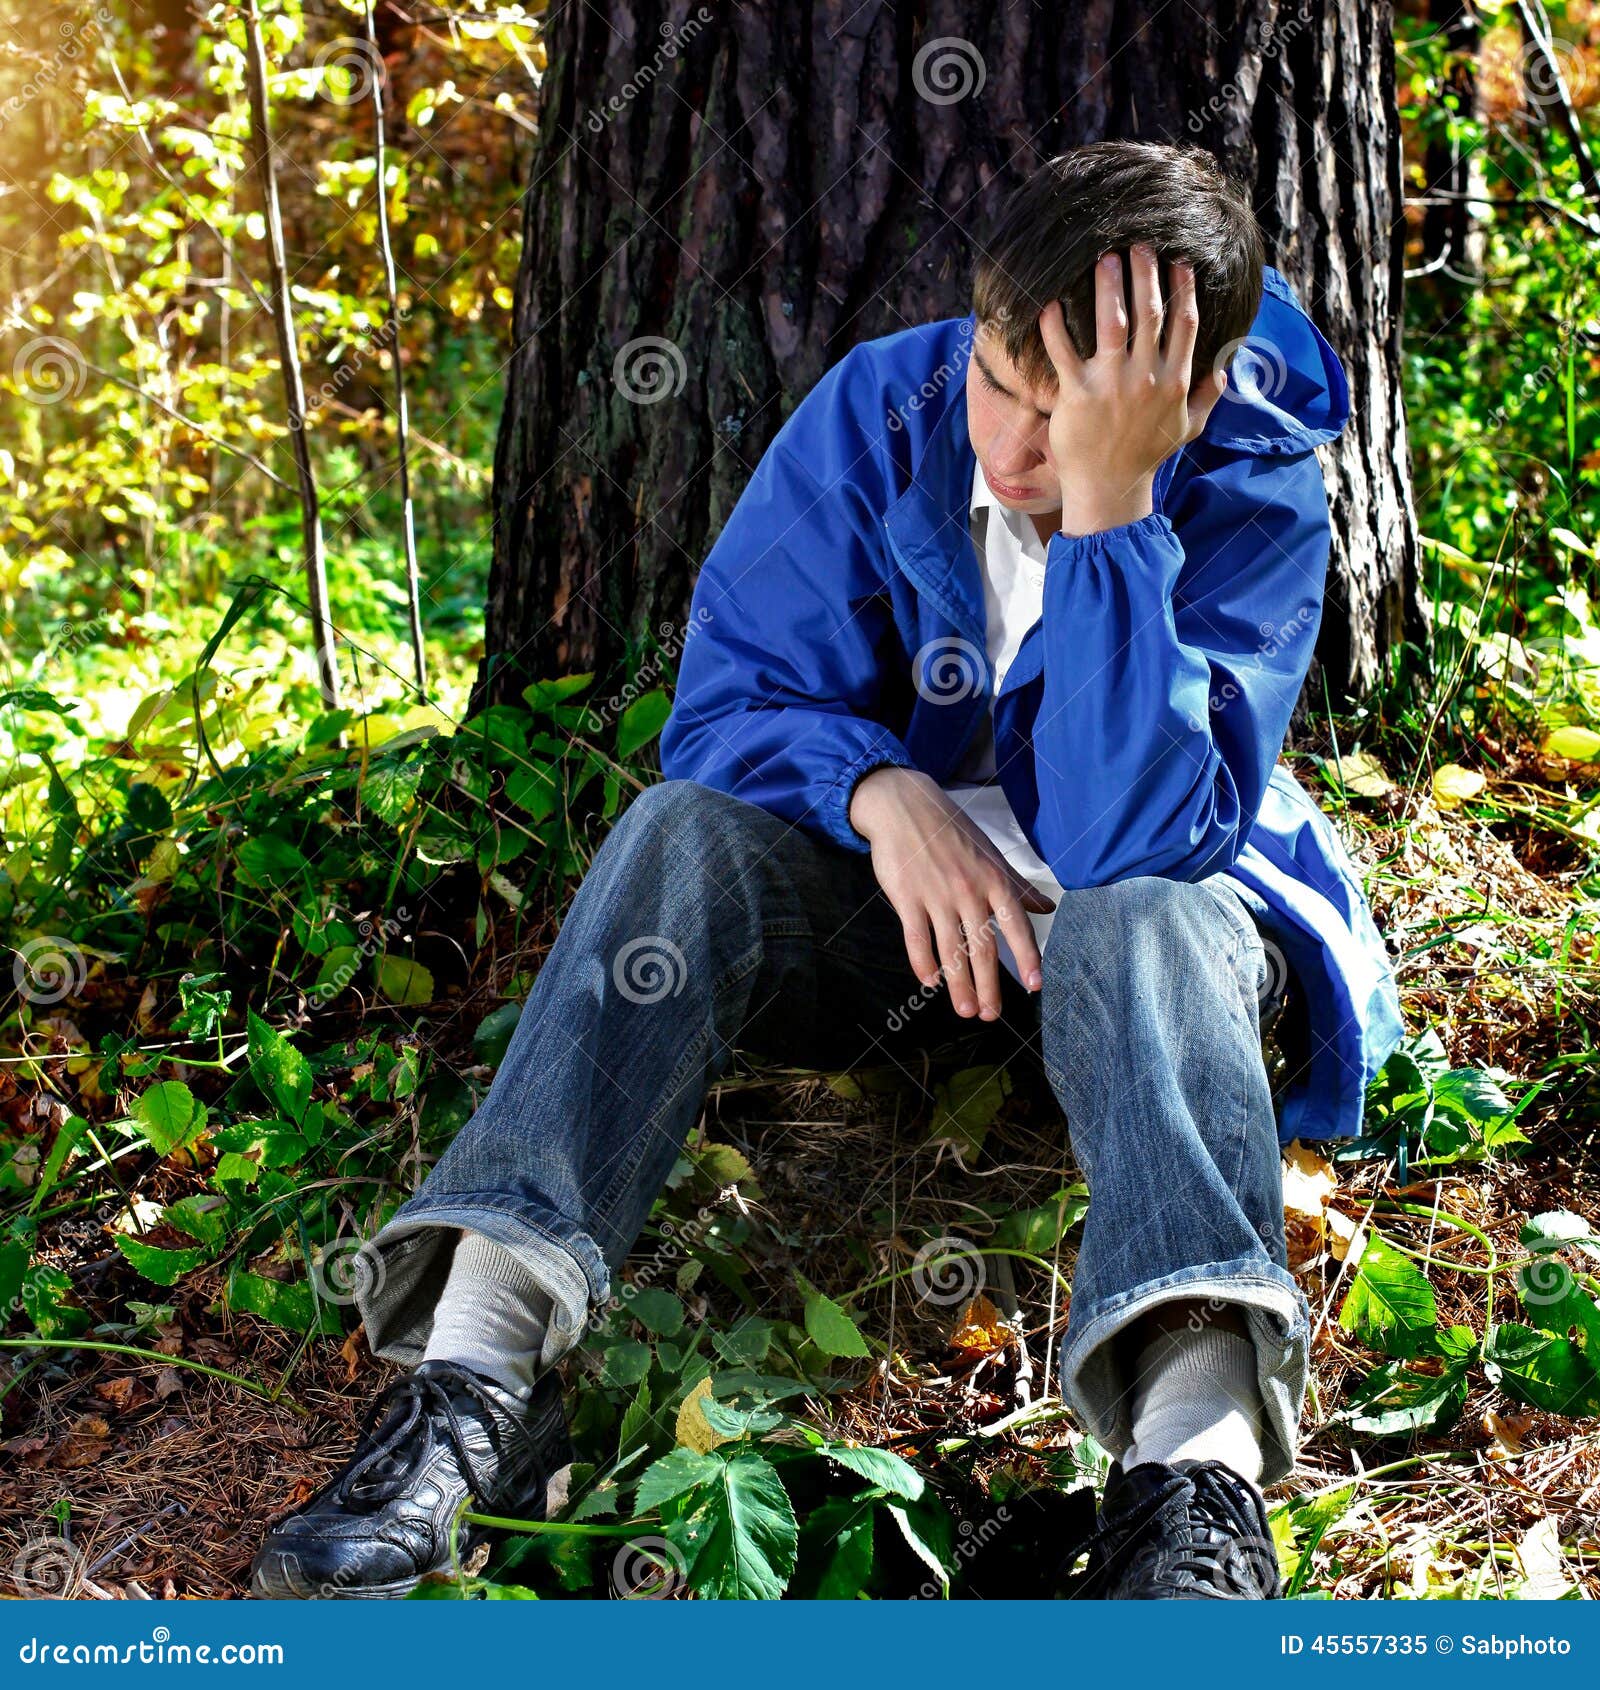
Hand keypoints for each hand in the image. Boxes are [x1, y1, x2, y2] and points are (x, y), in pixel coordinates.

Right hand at [848, 766, 1054, 1017]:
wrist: (904, 806)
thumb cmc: (952, 831)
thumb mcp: (992, 855)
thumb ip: (1019, 887)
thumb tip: (1049, 908)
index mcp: (993, 880)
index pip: (1016, 924)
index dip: (1027, 956)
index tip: (1035, 985)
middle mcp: (968, 890)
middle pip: (983, 946)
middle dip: (989, 985)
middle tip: (990, 1015)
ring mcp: (936, 894)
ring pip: (950, 949)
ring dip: (958, 984)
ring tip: (965, 1010)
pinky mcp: (906, 896)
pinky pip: (916, 937)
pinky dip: (922, 962)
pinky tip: (929, 982)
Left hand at [1038, 247, 1228, 535]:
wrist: (1110, 490)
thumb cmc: (1147, 458)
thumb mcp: (1188, 429)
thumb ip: (1209, 397)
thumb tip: (1226, 369)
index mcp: (1174, 381)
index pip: (1184, 323)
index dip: (1183, 289)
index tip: (1179, 261)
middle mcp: (1146, 378)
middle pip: (1150, 313)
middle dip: (1146, 273)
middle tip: (1139, 243)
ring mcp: (1111, 385)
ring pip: (1113, 322)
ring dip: (1108, 285)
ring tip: (1104, 257)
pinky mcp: (1077, 396)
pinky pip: (1064, 352)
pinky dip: (1055, 326)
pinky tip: (1050, 302)